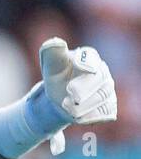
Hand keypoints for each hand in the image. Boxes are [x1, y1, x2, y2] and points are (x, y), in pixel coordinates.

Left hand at [37, 37, 116, 152]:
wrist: (58, 101)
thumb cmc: (56, 79)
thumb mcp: (50, 67)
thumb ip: (52, 54)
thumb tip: (55, 42)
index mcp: (88, 58)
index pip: (91, 57)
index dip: (86, 62)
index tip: (78, 65)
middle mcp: (102, 72)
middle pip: (100, 79)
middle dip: (84, 88)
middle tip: (68, 94)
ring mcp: (107, 90)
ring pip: (102, 98)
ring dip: (82, 105)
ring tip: (65, 106)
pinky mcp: (108, 106)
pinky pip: (104, 113)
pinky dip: (89, 116)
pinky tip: (76, 116)